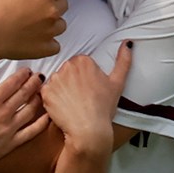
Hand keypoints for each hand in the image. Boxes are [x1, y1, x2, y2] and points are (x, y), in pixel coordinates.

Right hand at [0, 0, 67, 59]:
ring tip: (35, 26)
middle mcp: (52, 11)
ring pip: (61, 25)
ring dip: (52, 24)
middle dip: (53, 4)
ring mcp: (51, 31)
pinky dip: (48, 43)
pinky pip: (55, 45)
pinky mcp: (47, 48)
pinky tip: (36, 40)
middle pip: (64, 4)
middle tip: (36, 8)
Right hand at [0, 69, 50, 170]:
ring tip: (41, 94)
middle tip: (38, 78)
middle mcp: (2, 113)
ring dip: (38, 99)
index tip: (27, 71)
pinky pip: (31, 132)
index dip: (22, 75)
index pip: (13, 83)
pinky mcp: (9, 144)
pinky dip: (41, 123)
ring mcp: (8, 130)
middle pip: (25, 94)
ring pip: (30, 111)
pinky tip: (46, 117)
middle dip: (33, 83)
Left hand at [42, 41, 133, 157]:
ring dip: (62, 90)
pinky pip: (46, 92)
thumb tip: (128, 43)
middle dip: (72, 82)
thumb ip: (123, 60)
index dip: (84, 78)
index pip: (79, 64)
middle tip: (81, 98)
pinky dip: (52, 99)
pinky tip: (63, 107)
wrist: (89, 129)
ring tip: (73, 103)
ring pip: (56, 81)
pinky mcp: (45, 92)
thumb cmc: (104, 107)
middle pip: (67, 71)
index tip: (89, 89)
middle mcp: (66, 66)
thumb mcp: (118, 82)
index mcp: (83, 61)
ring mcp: (54, 79)